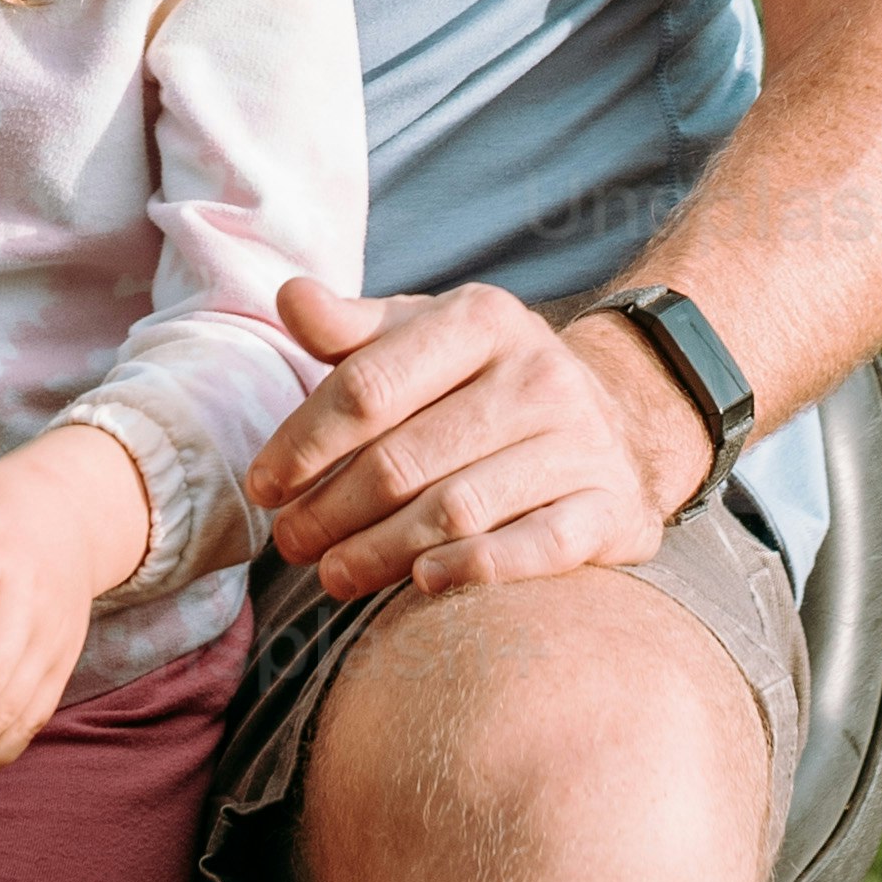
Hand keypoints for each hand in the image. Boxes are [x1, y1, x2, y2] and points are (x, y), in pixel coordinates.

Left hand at [245, 273, 703, 601]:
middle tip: (290, 543)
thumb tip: (290, 298)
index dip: (304, 442)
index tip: (263, 486)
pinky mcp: (611, 507)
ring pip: (457, 509)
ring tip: (332, 575)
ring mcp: (580, 442)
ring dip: (381, 551)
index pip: (368, 387)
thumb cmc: (483, 380)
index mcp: (482, 320)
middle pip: (404, 459)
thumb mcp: (421, 337)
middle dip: (332, 509)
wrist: (618, 418)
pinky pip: (539, 547)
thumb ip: (350, 329)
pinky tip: (423, 584)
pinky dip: (478, 568)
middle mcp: (538, 374)